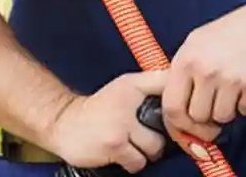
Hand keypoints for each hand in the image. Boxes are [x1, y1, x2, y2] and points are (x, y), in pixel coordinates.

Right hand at [44, 70, 168, 172]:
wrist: (64, 122)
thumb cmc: (99, 107)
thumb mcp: (126, 86)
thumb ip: (153, 83)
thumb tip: (181, 85)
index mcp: (134, 84)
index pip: (167, 83)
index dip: (177, 100)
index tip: (177, 110)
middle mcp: (128, 100)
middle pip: (167, 126)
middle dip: (159, 134)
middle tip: (146, 134)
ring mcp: (121, 124)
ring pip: (154, 148)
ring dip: (146, 151)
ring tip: (133, 144)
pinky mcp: (114, 146)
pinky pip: (138, 162)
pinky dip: (132, 162)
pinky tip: (122, 153)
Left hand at [162, 0, 245, 152]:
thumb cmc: (232, 32)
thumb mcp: (196, 42)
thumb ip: (180, 72)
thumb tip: (164, 102)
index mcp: (186, 60)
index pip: (172, 106)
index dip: (179, 122)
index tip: (188, 125)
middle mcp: (205, 70)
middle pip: (198, 117)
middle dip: (208, 115)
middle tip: (217, 101)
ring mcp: (230, 78)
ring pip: (222, 118)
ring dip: (229, 109)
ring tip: (234, 89)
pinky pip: (245, 111)